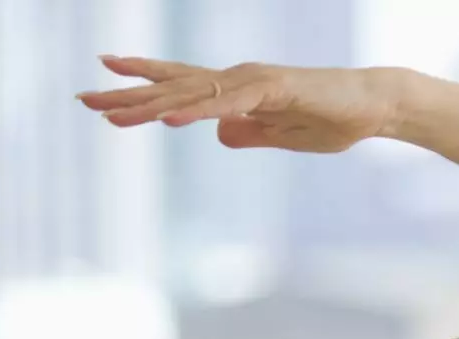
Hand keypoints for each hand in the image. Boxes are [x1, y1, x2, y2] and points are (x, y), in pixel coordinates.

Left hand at [77, 55, 407, 152]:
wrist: (374, 106)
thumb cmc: (334, 119)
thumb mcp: (283, 135)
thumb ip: (250, 133)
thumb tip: (220, 137)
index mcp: (238, 92)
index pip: (179, 84)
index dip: (140, 82)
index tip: (102, 83)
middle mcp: (237, 80)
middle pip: (173, 87)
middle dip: (127, 95)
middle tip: (84, 100)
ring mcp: (253, 83)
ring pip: (191, 95)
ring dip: (150, 105)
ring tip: (114, 116)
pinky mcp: (273, 91)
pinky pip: (227, 104)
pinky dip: (196, 112)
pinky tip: (169, 119)